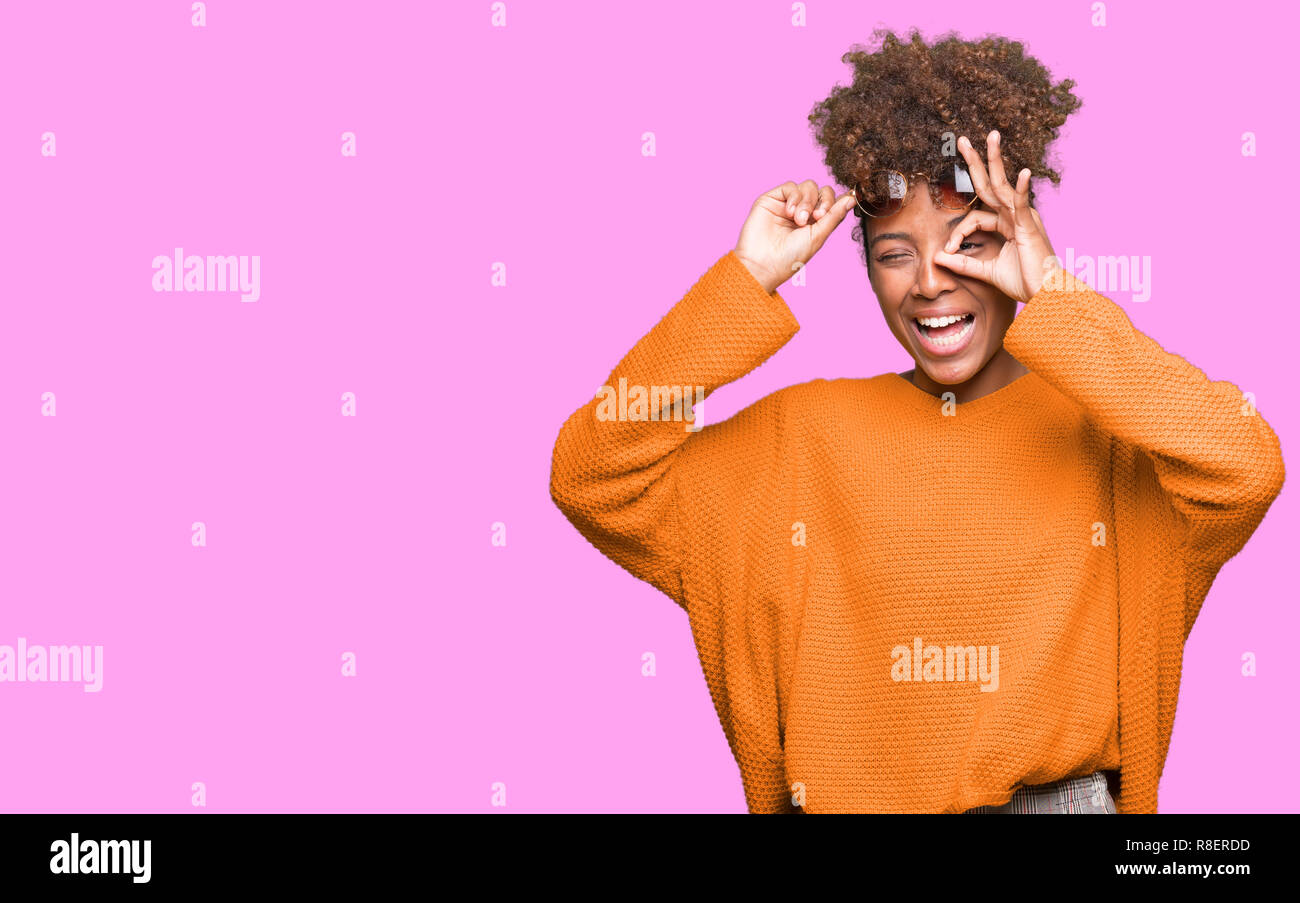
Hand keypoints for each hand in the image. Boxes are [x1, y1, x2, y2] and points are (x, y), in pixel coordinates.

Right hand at [734, 180, 856, 293]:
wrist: (762, 264)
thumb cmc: (790, 257)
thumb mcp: (818, 236)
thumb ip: (834, 215)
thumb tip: (853, 197)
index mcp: (815, 223)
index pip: (831, 201)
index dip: (834, 202)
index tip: (830, 212)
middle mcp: (802, 212)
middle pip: (821, 191)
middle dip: (822, 201)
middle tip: (815, 217)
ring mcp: (787, 205)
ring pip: (808, 186)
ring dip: (807, 201)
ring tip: (798, 220)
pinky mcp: (772, 199)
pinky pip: (790, 186)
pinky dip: (794, 197)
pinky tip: (789, 212)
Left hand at [933, 131, 1061, 302]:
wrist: (1045, 295)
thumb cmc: (1023, 282)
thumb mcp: (986, 272)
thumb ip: (963, 263)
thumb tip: (938, 257)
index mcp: (1006, 224)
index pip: (975, 217)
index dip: (957, 232)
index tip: (947, 251)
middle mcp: (1014, 216)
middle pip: (990, 184)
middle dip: (976, 162)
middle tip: (962, 140)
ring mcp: (1023, 218)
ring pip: (1004, 185)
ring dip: (996, 160)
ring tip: (991, 136)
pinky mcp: (1030, 227)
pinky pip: (1023, 204)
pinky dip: (1021, 189)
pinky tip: (1023, 173)